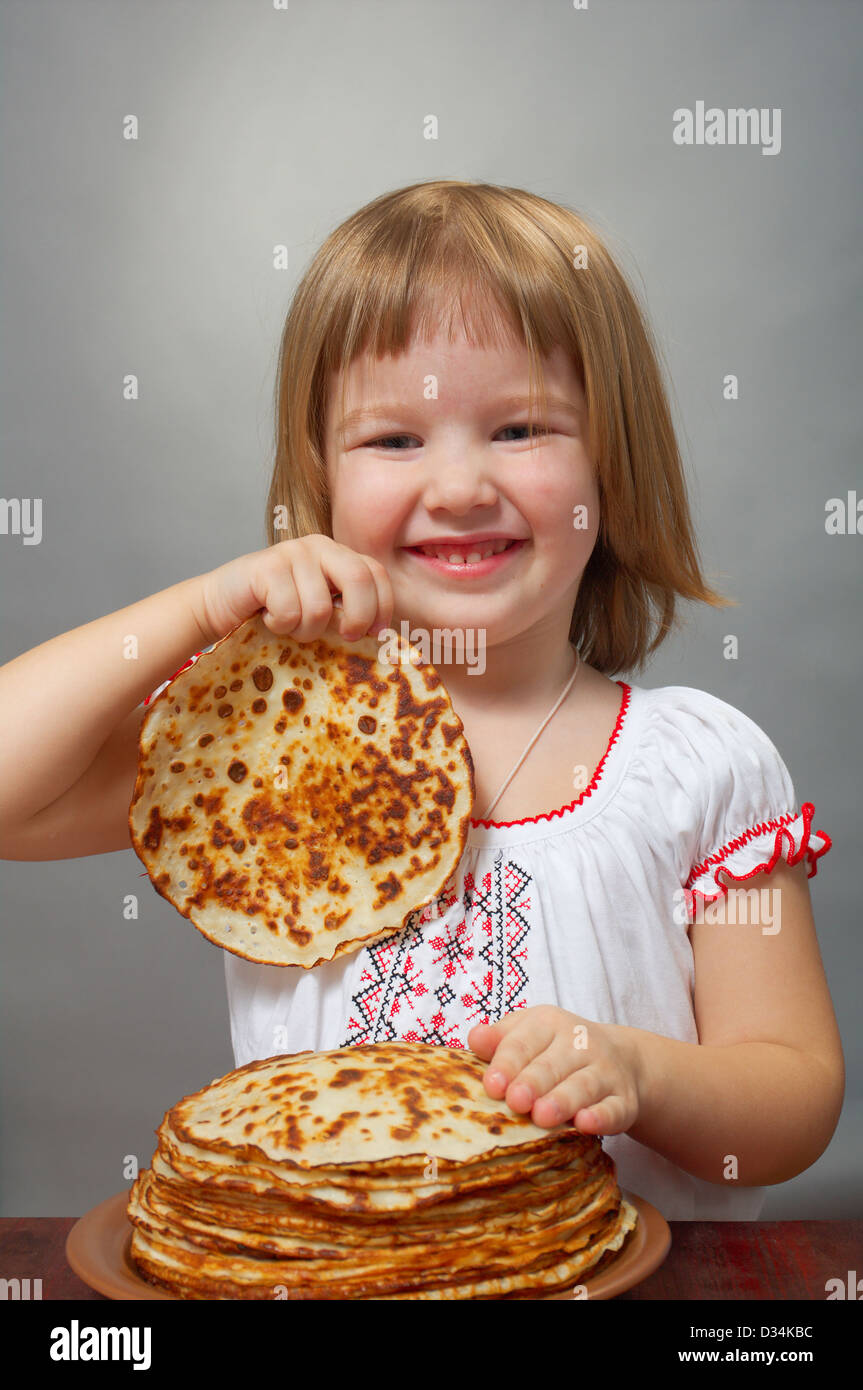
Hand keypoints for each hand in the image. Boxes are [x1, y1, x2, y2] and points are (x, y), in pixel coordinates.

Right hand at [192, 534, 393, 644]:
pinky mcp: (267, 566)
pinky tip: (267, 616)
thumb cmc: (275, 611)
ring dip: (304, 631)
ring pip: (320, 608)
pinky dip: (279, 626)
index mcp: (338, 555)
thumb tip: (380, 634)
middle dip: (357, 617)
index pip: (377, 573)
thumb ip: (347, 611)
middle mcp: (319, 546)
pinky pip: (290, 612)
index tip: (374, 632)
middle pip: (359, 579)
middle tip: (344, 635)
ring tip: (288, 624)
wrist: (221, 604)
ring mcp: (293, 553)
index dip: (383, 606)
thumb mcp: (320, 609)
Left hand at [468, 1005, 641, 1135]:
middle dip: (533, 1082)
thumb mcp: (527, 1034)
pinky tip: (586, 1124)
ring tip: (542, 1116)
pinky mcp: (624, 1100)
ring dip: (563, 1100)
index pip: (525, 1041)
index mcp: (549, 1023)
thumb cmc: (555, 1049)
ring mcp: (605, 1072)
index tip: (492, 1085)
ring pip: (583, 1086)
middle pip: (553, 1064)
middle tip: (515, 1101)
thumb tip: (474, 1038)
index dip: (508, 1063)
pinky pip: (613, 1108)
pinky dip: (601, 1116)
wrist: (620, 1058)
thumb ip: (499, 1038)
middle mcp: (580, 1043)